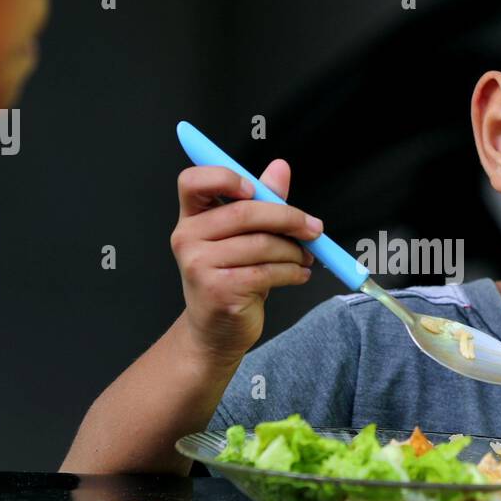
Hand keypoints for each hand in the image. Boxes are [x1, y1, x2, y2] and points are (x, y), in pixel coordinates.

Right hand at [169, 160, 320, 364]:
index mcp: (191, 218)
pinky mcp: (218, 289)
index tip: (254, 189)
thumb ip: (261, 202)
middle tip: (313, 228)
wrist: (215, 331)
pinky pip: (267, 271)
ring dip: (293, 251)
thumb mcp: (244, 237)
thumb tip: (280, 168)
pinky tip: (298, 274)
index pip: (194, 181)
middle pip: (244, 212)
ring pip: (262, 244)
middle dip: (288, 218)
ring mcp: (199, 265)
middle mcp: (188, 238)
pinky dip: (292, 272)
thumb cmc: (230, 279)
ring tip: (304, 258)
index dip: (224, 177)